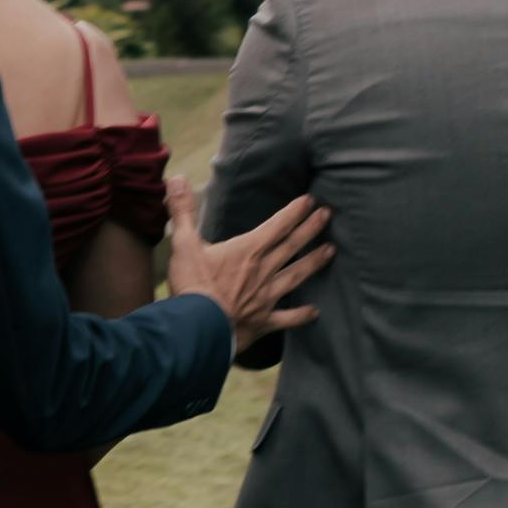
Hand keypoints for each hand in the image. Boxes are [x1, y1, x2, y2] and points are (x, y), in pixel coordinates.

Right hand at [166, 176, 332, 352]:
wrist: (198, 328)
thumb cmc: (192, 286)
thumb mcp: (183, 243)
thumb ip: (183, 210)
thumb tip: (177, 179)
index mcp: (247, 251)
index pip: (277, 226)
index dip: (294, 212)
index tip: (310, 201)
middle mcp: (262, 271)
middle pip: (292, 246)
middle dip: (310, 229)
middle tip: (328, 216)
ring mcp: (266, 298)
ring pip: (296, 276)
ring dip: (314, 263)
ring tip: (330, 251)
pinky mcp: (263, 321)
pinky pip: (287, 318)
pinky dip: (301, 316)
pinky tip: (315, 312)